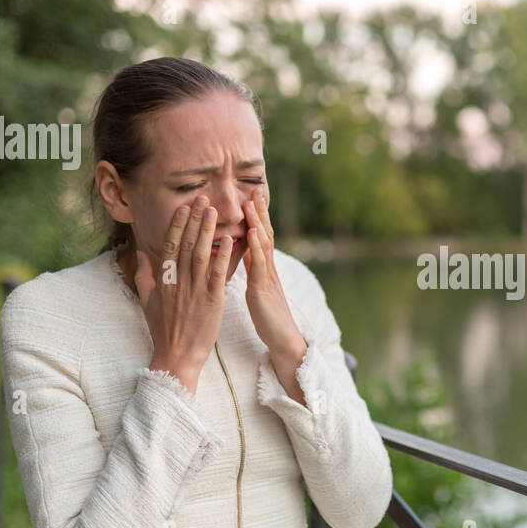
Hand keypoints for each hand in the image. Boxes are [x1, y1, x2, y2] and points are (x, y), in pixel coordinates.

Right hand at [136, 196, 232, 395]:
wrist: (177, 355)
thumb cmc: (163, 330)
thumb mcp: (147, 301)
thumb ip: (144, 276)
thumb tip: (140, 254)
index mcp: (164, 280)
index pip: (170, 246)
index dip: (178, 225)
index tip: (184, 207)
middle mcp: (178, 282)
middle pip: (186, 244)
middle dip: (195, 220)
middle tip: (203, 199)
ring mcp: (195, 290)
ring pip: (201, 254)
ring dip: (208, 231)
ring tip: (215, 211)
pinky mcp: (212, 301)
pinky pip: (219, 274)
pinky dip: (224, 256)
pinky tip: (231, 240)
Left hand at [242, 189, 307, 402]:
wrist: (282, 339)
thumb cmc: (268, 316)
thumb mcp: (257, 288)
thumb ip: (252, 268)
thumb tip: (244, 250)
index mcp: (263, 269)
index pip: (260, 236)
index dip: (256, 216)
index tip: (251, 195)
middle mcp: (268, 268)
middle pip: (265, 233)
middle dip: (260, 211)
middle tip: (256, 188)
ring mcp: (267, 277)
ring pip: (264, 245)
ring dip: (258, 221)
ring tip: (252, 202)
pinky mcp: (263, 289)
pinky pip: (259, 265)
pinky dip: (256, 247)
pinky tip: (252, 233)